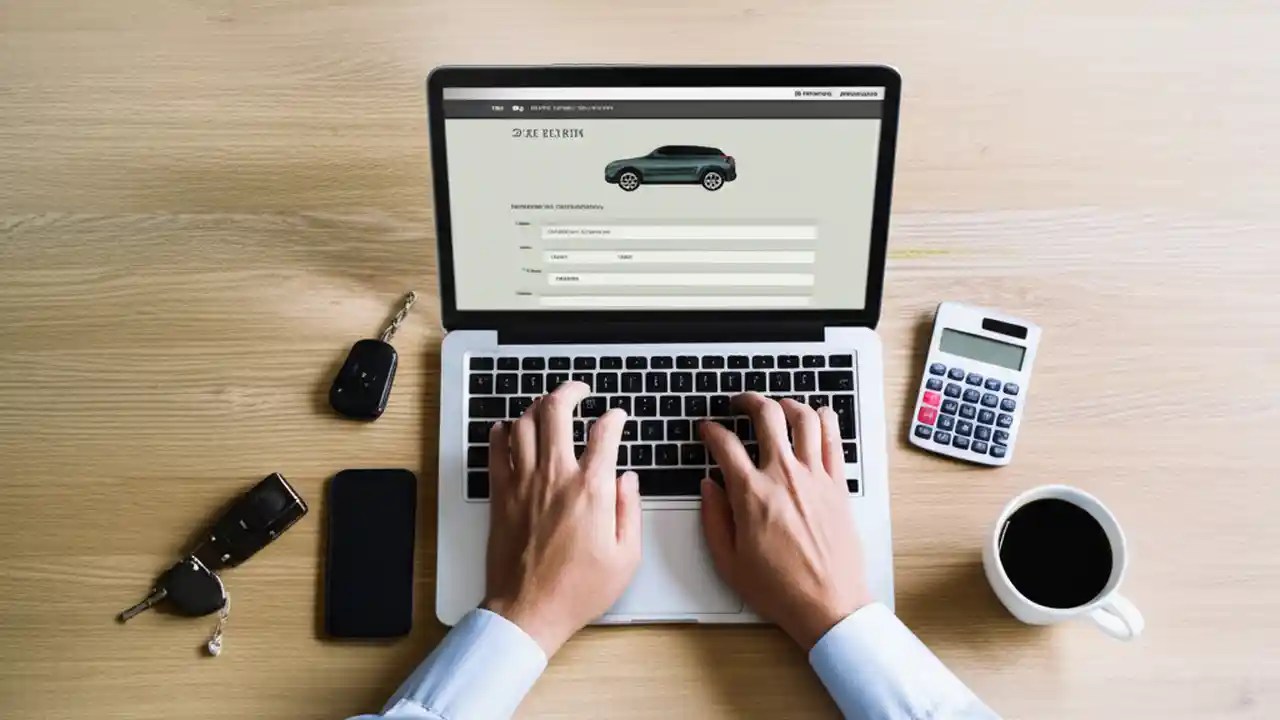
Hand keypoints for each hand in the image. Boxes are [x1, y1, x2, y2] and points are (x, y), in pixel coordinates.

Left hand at [482, 381, 641, 655]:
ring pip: (524, 423)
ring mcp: (523, 483)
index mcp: (590, 490)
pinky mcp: (500, 495)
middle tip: (578, 390)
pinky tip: (509, 428)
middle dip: (570, 391)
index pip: (604, 433)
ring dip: (537, 406)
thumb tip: (628, 480)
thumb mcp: (626, 557)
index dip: (614, 418)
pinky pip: (496, 449)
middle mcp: (555, 477)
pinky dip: (502, 432)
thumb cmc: (576, 590)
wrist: (529, 610)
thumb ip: (630, 511)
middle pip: (556, 411)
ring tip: (548, 405)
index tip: (617, 417)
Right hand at [699, 394, 871, 648]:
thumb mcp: (728, 560)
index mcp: (751, 494)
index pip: (724, 444)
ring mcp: (815, 477)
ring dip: (787, 403)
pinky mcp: (838, 485)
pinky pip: (834, 438)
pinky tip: (816, 415)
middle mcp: (784, 476)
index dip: (710, 430)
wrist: (827, 604)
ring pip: (804, 418)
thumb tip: (708, 487)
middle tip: (738, 403)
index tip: (706, 429)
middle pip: (766, 415)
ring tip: (776, 405)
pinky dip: (824, 419)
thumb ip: (713, 518)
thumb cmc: (779, 588)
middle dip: (747, 401)